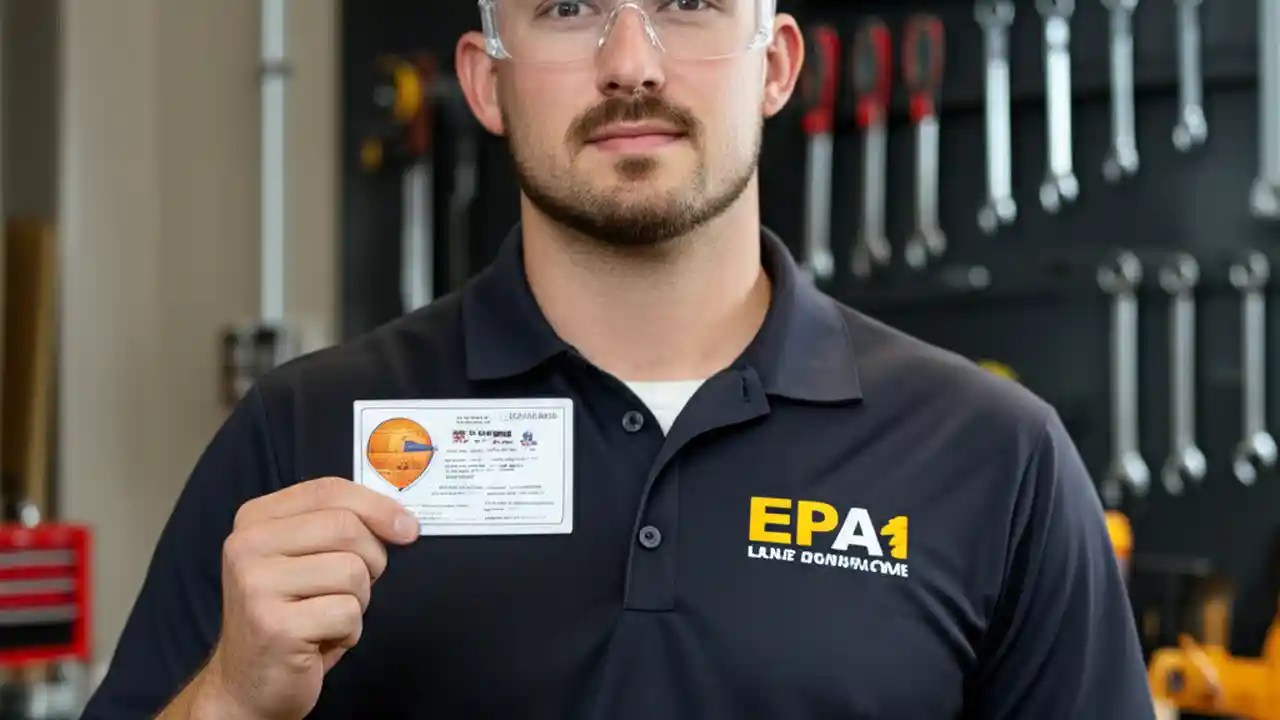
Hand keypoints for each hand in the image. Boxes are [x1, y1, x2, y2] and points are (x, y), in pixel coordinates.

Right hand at [196, 476, 418, 719]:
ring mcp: (256, 585)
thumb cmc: (290, 616)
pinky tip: (322, 640)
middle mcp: (247, 546)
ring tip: (328, 616)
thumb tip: (403, 520)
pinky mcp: (274, 626)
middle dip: (370, 559)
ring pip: (352, 571)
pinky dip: (349, 630)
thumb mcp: (306, 558)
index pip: (329, 490)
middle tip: (354, 587)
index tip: (408, 527)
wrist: (247, 684)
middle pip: (346, 527)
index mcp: (255, 520)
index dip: (378, 505)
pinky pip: (347, 613)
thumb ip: (339, 527)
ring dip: (358, 600)